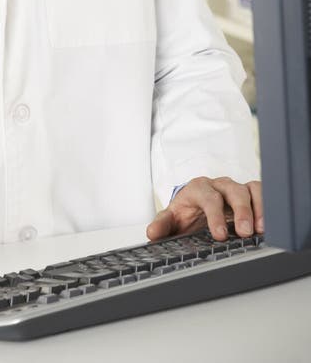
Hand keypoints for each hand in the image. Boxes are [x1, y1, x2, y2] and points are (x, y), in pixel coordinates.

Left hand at [146, 177, 263, 242]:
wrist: (195, 206)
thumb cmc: (186, 211)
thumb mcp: (172, 218)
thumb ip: (162, 225)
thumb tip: (152, 233)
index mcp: (198, 188)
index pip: (208, 197)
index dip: (215, 215)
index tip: (220, 235)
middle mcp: (219, 185)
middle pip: (233, 190)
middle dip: (240, 211)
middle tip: (244, 232)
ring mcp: (235, 189)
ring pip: (250, 189)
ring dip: (258, 207)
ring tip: (261, 229)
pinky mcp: (249, 195)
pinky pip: (261, 193)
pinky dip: (267, 205)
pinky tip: (269, 224)